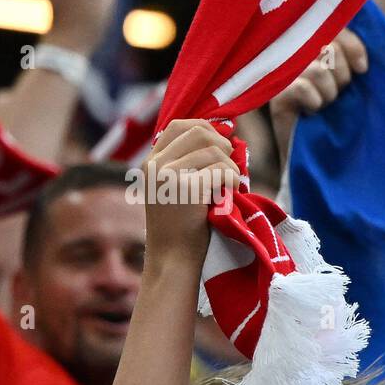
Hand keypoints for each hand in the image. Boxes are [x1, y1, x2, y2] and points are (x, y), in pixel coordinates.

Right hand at [143, 120, 240, 272]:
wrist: (172, 260)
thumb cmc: (179, 228)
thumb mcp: (173, 189)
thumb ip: (186, 163)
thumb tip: (224, 133)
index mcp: (150, 162)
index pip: (178, 125)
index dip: (205, 129)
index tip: (220, 145)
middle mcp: (155, 165)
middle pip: (199, 132)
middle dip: (222, 144)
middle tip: (229, 166)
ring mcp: (167, 175)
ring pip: (213, 150)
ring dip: (231, 166)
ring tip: (231, 184)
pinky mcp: (185, 188)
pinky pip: (221, 170)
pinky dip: (234, 178)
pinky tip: (232, 192)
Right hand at [270, 29, 367, 163]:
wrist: (317, 157)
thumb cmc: (338, 118)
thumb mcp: (350, 84)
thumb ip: (352, 60)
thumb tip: (362, 54)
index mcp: (315, 47)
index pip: (335, 29)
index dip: (352, 46)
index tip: (362, 70)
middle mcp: (297, 56)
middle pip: (328, 47)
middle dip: (341, 74)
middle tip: (337, 93)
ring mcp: (284, 75)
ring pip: (316, 69)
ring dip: (329, 91)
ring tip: (325, 104)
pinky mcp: (276, 96)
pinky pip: (301, 87)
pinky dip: (314, 101)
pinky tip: (312, 111)